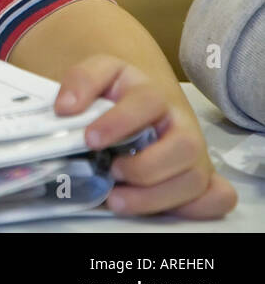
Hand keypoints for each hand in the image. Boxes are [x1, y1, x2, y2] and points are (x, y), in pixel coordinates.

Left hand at [54, 55, 236, 217]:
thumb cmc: (113, 93)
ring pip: (195, 179)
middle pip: (184, 146)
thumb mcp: (96, 75)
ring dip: (156, 196)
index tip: (90, 139)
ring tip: (117, 199)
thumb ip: (80, 81)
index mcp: (151, 94)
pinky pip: (218, 197)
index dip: (119, 122)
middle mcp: (179, 124)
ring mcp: (193, 153)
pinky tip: (164, 208)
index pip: (147, 102)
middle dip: (145, 167)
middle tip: (111, 171)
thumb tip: (65, 107)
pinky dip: (198, 208)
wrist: (133, 100)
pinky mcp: (200, 177)